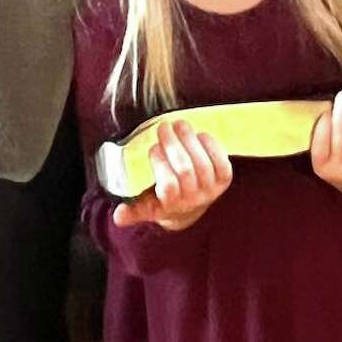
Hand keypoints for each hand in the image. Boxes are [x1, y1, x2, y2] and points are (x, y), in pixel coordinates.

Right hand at [112, 121, 231, 231]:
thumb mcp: (147, 208)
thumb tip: (117, 216)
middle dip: (174, 145)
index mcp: (172, 206)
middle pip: (185, 171)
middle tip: (163, 127)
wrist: (191, 210)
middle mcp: (193, 200)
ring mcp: (211, 190)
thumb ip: (133, 211)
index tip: (153, 147)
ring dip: (190, 140)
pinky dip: (210, 145)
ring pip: (203, 163)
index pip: (168, 187)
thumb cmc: (163, 202)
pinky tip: (199, 133)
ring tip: (179, 124)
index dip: (161, 164)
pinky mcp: (224, 180)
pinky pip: (221, 161)